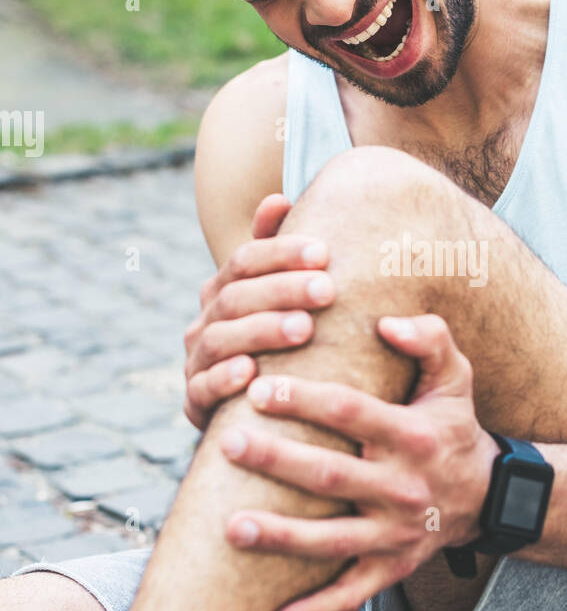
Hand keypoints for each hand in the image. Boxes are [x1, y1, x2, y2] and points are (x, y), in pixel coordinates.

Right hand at [183, 194, 335, 427]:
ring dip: (262, 331)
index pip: (245, 260)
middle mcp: (205, 321)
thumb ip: (278, 251)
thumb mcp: (284, 298)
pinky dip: (223, 380)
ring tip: (303, 329)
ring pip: (220, 339)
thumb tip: (278, 198)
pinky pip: (202, 390)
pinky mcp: (196, 403)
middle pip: (236, 297)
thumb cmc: (283, 345)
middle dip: (282, 290)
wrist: (261, 412)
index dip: (281, 252)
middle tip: (327, 290)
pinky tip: (251, 373)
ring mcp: (197, 362)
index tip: (324, 252)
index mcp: (224, 290)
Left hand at [219, 314, 499, 610]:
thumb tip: (384, 320)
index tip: (259, 388)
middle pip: (332, 476)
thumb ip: (430, 338)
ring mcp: (397, 533)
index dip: (304, 399)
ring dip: (281, 537)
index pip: (350, 412)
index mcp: (414, 435)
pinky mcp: (392, 568)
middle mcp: (405, 487)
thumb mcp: (456, 377)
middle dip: (277, 461)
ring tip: (230, 526)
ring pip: (333, 540)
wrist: (487, 497)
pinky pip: (351, 593)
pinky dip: (315, 610)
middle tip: (227, 443)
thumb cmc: (452, 426)